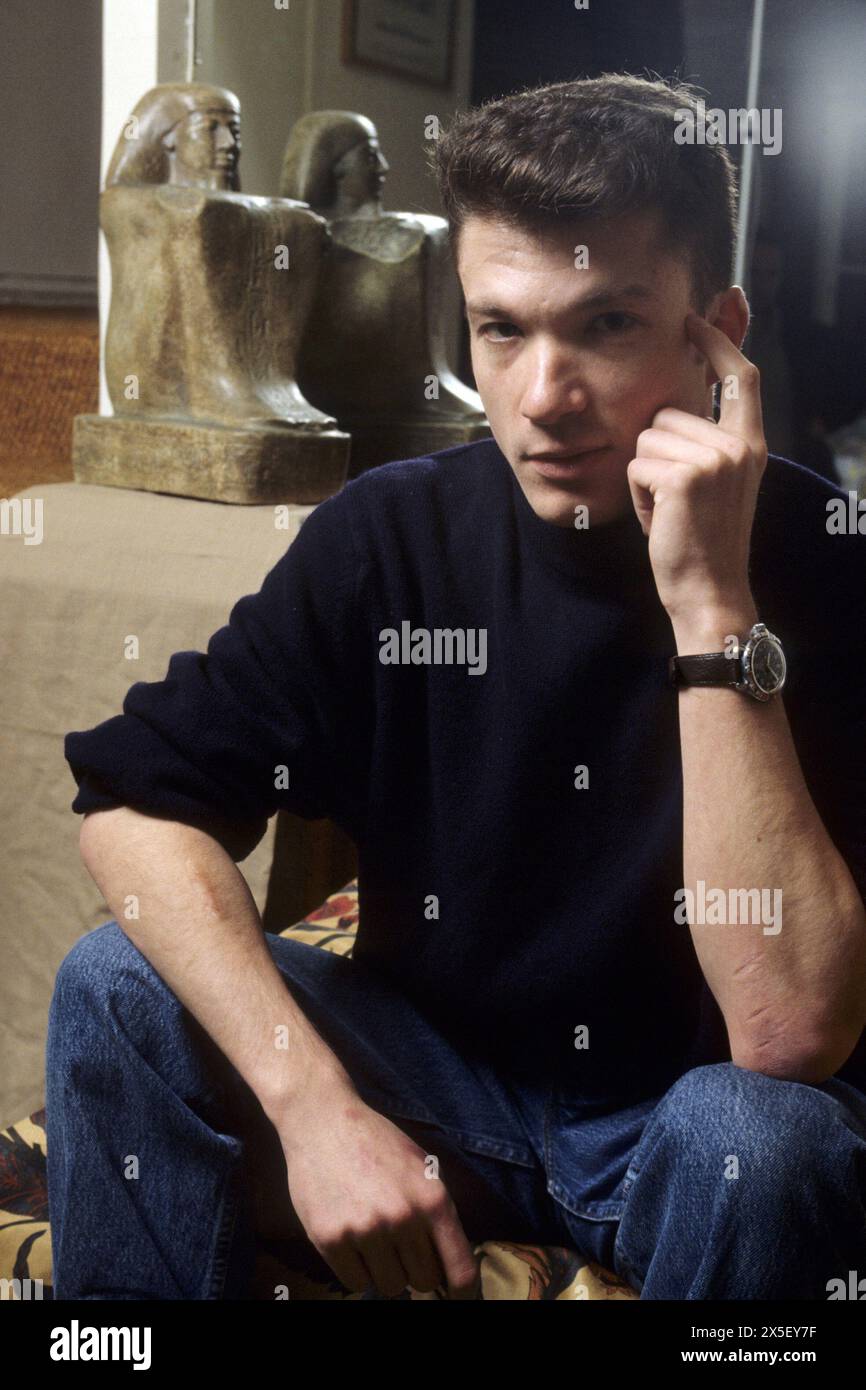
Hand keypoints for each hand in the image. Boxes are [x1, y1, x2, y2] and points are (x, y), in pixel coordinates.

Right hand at [276, 1085, 480, 1298]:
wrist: (323, 1120)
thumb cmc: (375, 1143)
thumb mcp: (421, 1168)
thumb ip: (436, 1213)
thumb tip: (449, 1263)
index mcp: (432, 1199)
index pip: (459, 1268)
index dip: (463, 1291)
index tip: (458, 1298)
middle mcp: (403, 1217)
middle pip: (423, 1280)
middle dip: (415, 1269)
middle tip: (400, 1247)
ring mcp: (366, 1230)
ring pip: (390, 1285)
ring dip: (385, 1270)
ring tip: (373, 1237)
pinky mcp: (331, 1239)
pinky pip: (355, 1282)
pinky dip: (357, 1270)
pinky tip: (352, 1239)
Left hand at [626, 312, 767, 624]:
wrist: (708, 591)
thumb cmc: (702, 543)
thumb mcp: (716, 485)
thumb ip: (707, 443)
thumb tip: (674, 410)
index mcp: (751, 445)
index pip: (739, 377)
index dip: (717, 343)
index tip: (694, 320)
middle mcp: (738, 446)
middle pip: (667, 416)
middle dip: (655, 456)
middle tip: (676, 501)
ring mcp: (714, 460)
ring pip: (645, 439)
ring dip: (644, 477)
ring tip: (669, 511)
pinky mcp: (684, 477)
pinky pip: (635, 465)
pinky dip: (637, 495)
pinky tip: (660, 520)